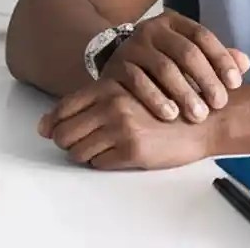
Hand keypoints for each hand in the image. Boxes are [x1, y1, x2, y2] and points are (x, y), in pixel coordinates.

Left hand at [38, 79, 214, 169]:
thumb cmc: (167, 104)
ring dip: (85, 154)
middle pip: (63, 133)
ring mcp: (121, 127)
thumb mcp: (128, 91)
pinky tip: (118, 154)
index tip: (51, 130)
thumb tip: (45, 124)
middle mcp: (111, 104)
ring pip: (78, 151)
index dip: (53, 124)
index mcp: (108, 86)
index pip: (62, 109)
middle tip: (81, 142)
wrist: (204, 118)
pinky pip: (98, 164)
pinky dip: (102, 163)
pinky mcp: (132, 150)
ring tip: (103, 148)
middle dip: (68, 142)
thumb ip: (91, 101)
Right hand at [100, 12, 249, 123]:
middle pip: (186, 52)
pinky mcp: (115, 67)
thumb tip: (245, 63)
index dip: (221, 59)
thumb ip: (216, 60)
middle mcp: (151, 30)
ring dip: (184, 92)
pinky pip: (138, 81)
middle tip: (219, 104)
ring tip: (198, 115)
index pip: (202, 36)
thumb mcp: (188, 59)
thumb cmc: (162, 66)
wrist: (117, 70)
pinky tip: (170, 115)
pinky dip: (156, 98)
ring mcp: (132, 47)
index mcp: (173, 23)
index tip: (235, 84)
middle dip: (206, 80)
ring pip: (163, 67)